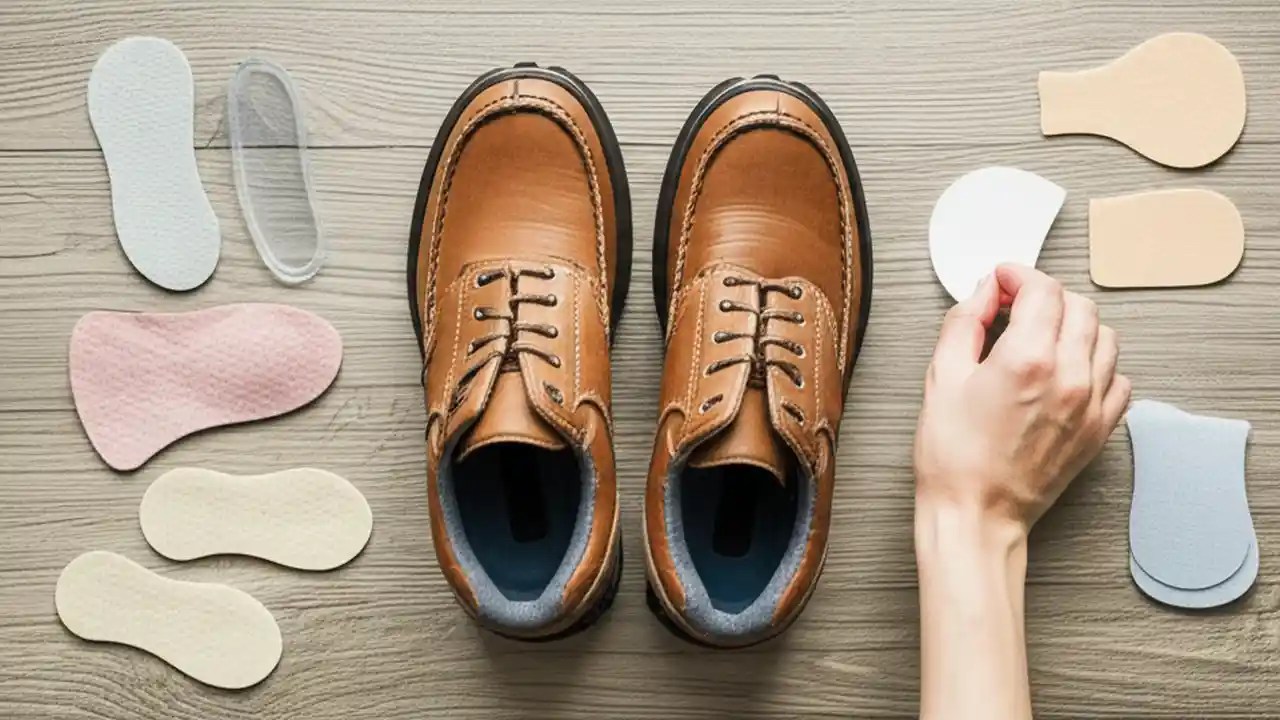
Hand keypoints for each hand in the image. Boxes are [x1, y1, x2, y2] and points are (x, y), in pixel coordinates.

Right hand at [914, 264, 1130, 530]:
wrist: (976, 514)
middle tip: (1015, 305)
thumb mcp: (941, 376)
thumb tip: (984, 291)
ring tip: (1042, 336)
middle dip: (1045, 296)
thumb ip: (964, 322)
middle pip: (1078, 306)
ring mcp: (1090, 404)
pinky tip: (1066, 371)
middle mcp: (1068, 376)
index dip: (1018, 276)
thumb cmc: (953, 456)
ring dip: (1074, 325)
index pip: (1041, 289)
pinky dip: (1096, 364)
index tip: (1001, 281)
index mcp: (1027, 359)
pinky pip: (1117, 378)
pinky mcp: (1099, 429)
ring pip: (1104, 337)